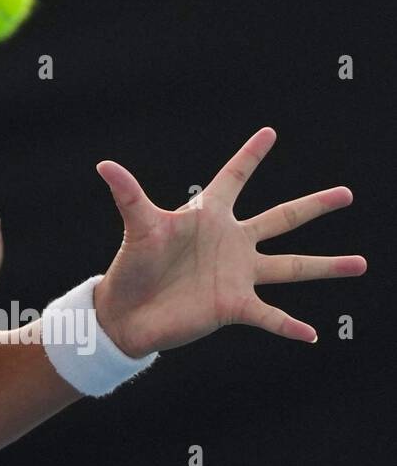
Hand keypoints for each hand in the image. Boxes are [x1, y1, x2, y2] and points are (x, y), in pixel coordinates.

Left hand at [93, 127, 366, 357]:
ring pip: (291, 267)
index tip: (269, 132)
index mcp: (207, 217)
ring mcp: (237, 275)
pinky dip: (289, 325)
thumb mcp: (138, 227)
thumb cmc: (132, 266)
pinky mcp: (234, 306)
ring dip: (326, 267)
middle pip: (281, 219)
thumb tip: (104, 165)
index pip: (233, 179)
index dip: (250, 156)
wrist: (126, 313)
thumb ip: (129, 196)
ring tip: (362, 262)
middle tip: (347, 193)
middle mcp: (230, 243)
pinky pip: (270, 315)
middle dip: (314, 206)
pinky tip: (311, 333)